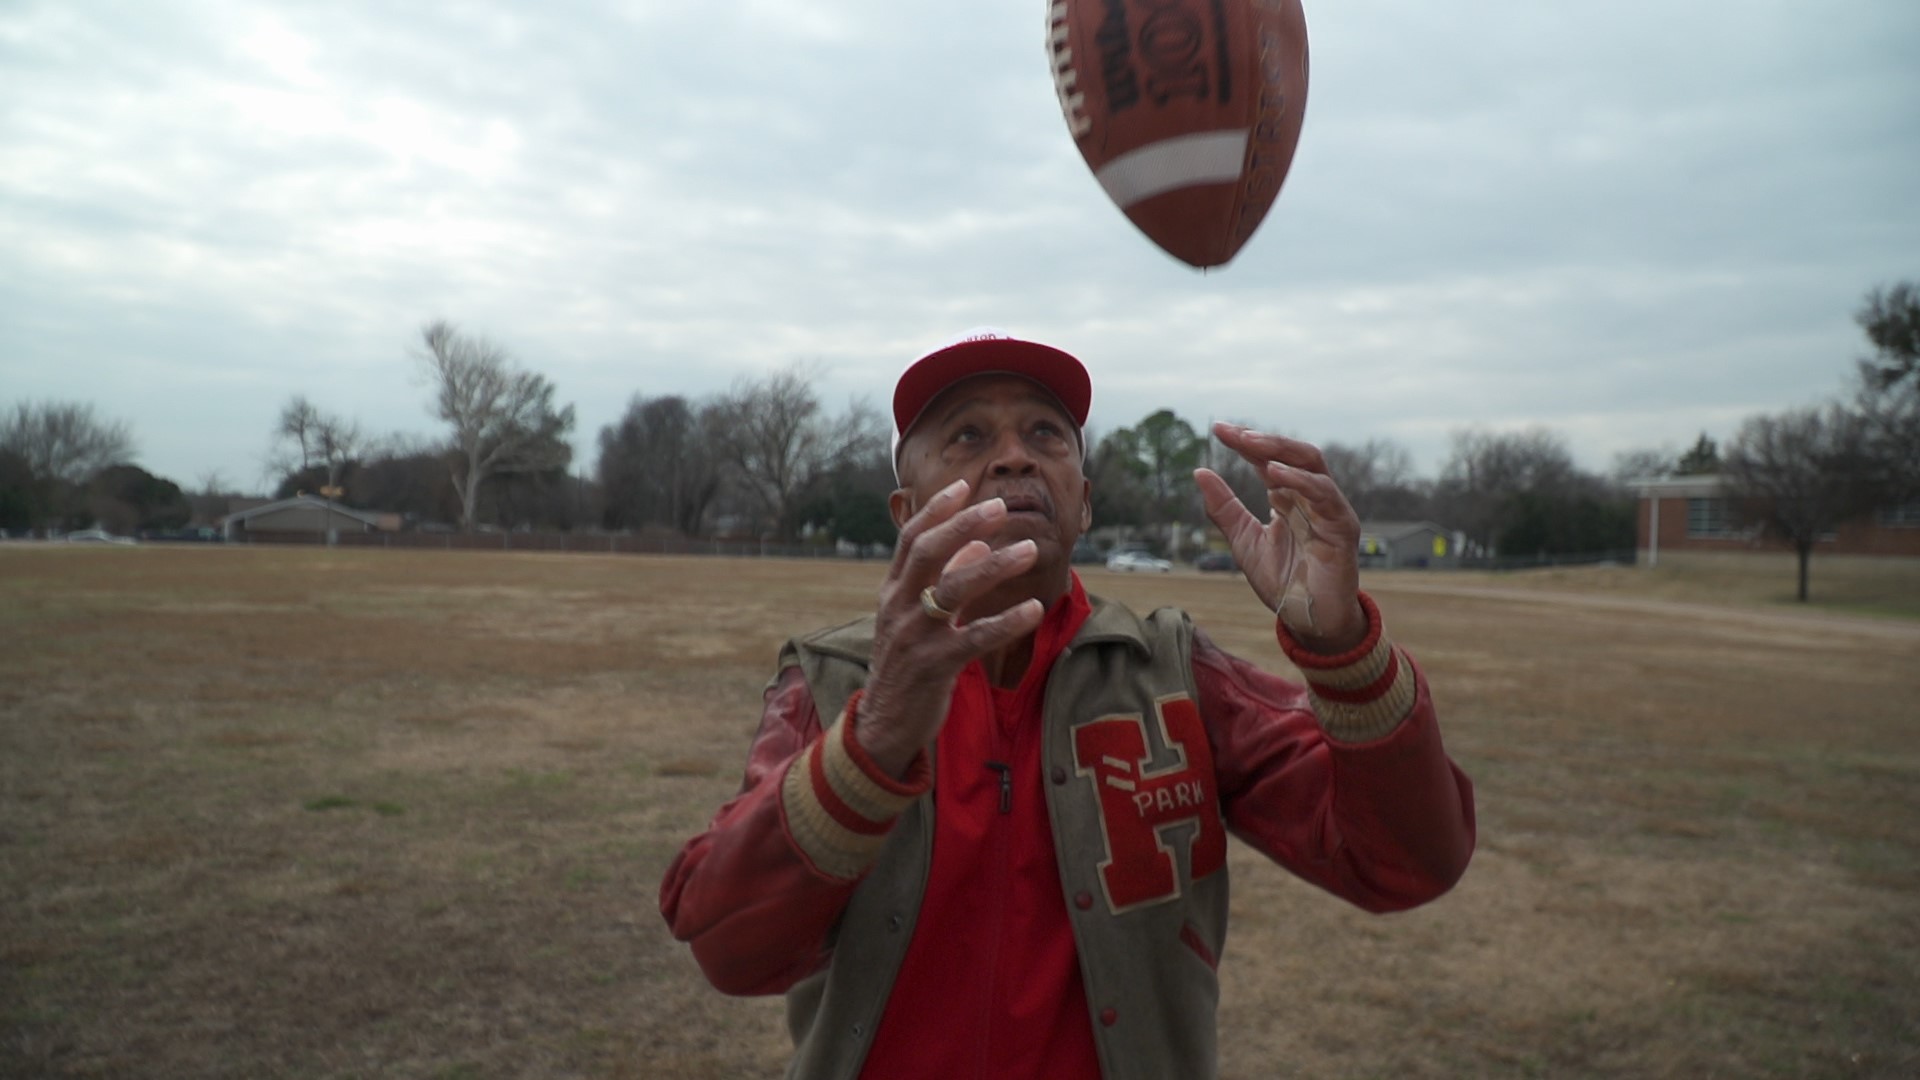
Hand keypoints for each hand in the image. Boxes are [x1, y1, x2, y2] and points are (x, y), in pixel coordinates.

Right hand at [858, 479, 1046, 776]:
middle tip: (1000, 506)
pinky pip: (973, 638)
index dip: (936, 510)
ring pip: (952, 590)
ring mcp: (913, 636)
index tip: (965, 485)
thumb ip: (943, 581)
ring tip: (1028, 550)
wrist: (884, 723)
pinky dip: (1006, 622)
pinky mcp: (933, 666)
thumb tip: (976, 545)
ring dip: (993, 566)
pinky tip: (1034, 609)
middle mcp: (897, 607)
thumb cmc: (907, 665)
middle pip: (927, 553)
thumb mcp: (916, 618)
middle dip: (963, 524)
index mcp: (892, 592)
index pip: (910, 540)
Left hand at [1193, 423, 1366, 653]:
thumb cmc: (1282, 581)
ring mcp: (1329, 509)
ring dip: (1281, 451)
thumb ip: (1224, 509)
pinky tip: (1274, 474)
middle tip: (1235, 433)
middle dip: (1264, 440)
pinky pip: (1325, 495)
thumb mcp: (1244, 541)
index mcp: (1287, 497)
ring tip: (1251, 445)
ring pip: (1312, 465)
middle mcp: (1310, 497)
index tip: (1218, 429)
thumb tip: (1199, 472)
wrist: (1307, 620)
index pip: (1268, 459)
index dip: (1245, 443)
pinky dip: (1300, 481)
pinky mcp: (1342, 527)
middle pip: (1294, 453)